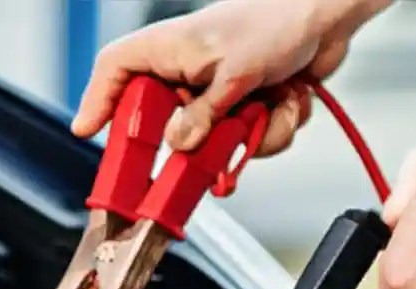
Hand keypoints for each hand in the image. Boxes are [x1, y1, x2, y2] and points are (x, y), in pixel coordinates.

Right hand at [71, 0, 389, 156]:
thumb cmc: (276, 20)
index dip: (97, 102)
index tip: (88, 133)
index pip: (114, 71)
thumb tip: (179, 146)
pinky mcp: (248, 106)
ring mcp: (219, 91)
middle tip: (218, 147)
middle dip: (204, 142)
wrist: (327, 15)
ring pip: (218, 141)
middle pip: (168, 124)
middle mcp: (188, 71)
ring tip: (274, 102)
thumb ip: (203, 115)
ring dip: (253, 134)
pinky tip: (290, 98)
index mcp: (168, 50)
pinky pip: (252, 140)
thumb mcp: (235, 73)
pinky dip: (275, 126)